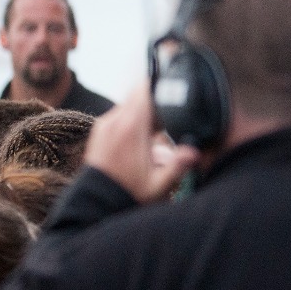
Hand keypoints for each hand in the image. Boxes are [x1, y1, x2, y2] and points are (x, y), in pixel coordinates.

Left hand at [85, 85, 199, 203]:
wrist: (96, 202)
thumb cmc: (129, 193)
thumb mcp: (158, 185)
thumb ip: (177, 167)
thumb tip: (194, 152)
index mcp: (131, 128)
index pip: (145, 90)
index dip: (161, 87)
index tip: (173, 96)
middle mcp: (115, 121)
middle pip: (138, 92)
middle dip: (154, 99)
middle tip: (166, 119)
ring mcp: (105, 124)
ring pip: (129, 101)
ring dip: (143, 109)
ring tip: (154, 130)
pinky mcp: (100, 129)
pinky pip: (119, 112)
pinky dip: (132, 117)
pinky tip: (141, 136)